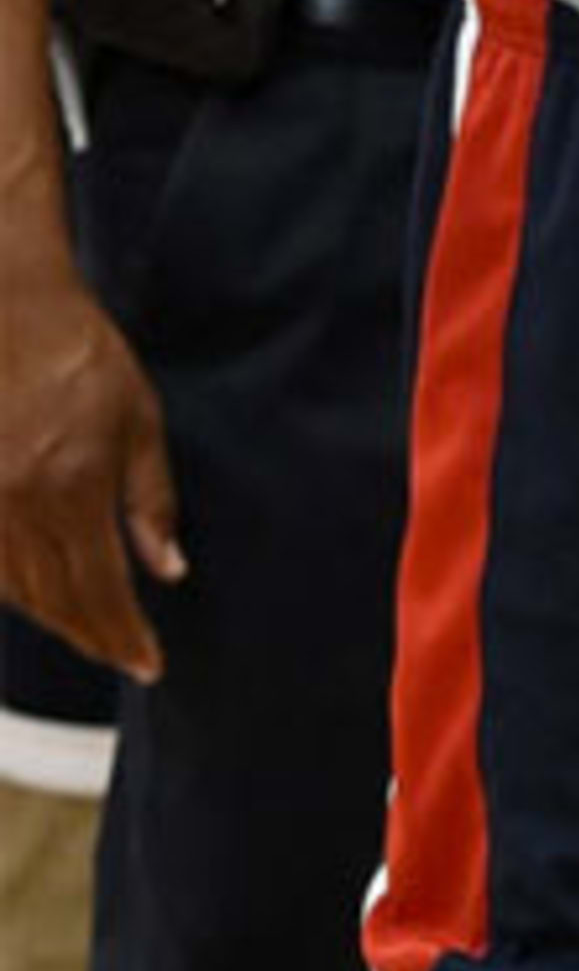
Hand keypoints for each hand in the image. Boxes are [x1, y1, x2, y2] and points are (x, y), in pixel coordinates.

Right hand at [0, 258, 182, 678]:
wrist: (5, 305)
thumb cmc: (80, 355)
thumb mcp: (139, 421)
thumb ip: (152, 501)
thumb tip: (170, 570)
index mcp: (71, 489)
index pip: (99, 591)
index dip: (123, 636)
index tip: (148, 666)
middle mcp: (16, 504)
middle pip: (53, 601)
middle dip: (91, 636)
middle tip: (123, 654)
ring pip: (13, 589)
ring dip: (52, 618)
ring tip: (89, 629)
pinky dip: (13, 589)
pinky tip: (38, 593)